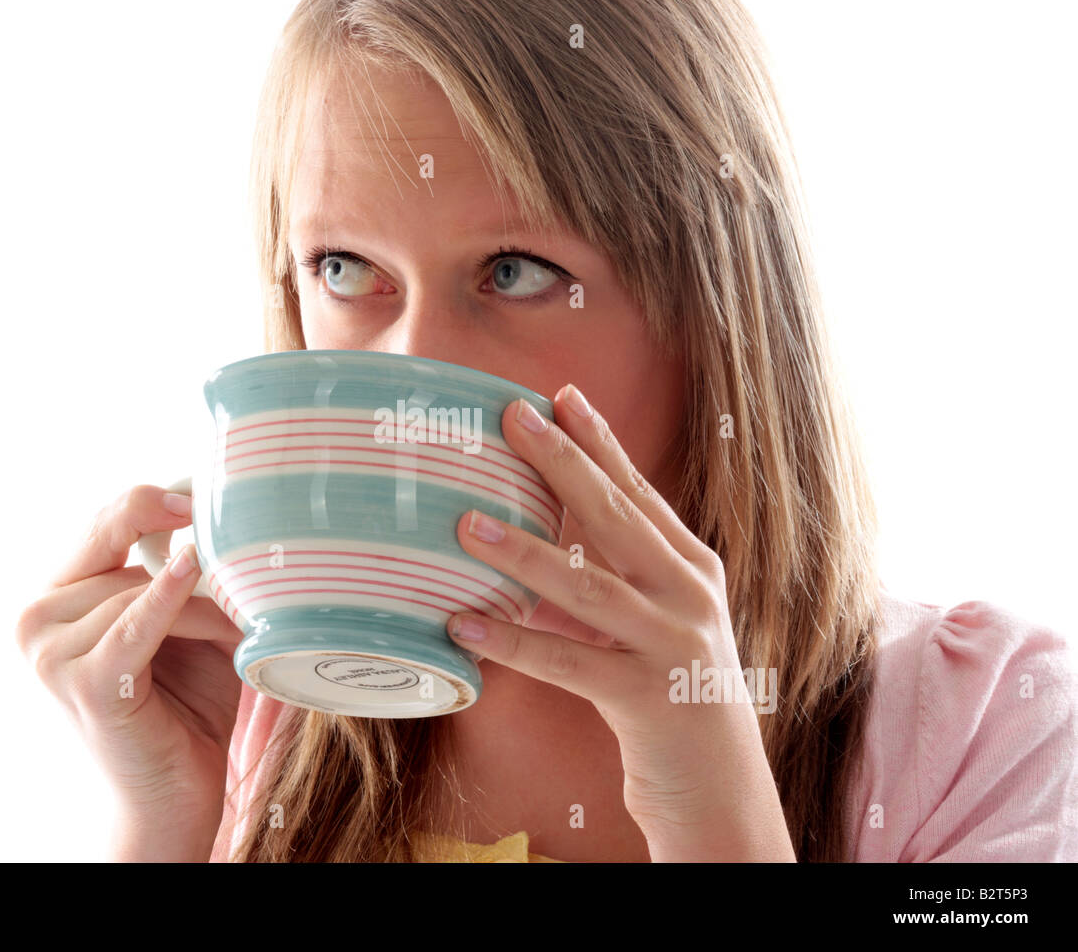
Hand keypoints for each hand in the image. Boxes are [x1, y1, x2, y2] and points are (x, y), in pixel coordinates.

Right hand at [15, 485, 243, 825]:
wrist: (173, 796)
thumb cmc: (182, 706)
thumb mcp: (180, 626)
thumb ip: (179, 577)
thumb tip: (212, 522)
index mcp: (52, 599)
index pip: (99, 528)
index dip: (145, 503)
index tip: (196, 497)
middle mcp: (35, 621)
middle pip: (119, 555)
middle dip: (185, 560)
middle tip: (236, 554)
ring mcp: (50, 655)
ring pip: (138, 591)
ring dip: (203, 606)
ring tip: (239, 631)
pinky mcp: (85, 684)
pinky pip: (133, 624)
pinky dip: (166, 599)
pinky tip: (193, 571)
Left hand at [445, 386, 795, 860]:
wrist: (720, 788)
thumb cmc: (672, 695)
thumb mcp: (652, 623)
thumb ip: (608, 579)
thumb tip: (533, 540)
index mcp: (692, 569)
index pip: (639, 492)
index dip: (600, 442)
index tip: (560, 395)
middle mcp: (690, 596)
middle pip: (617, 517)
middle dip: (563, 463)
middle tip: (513, 417)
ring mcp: (674, 644)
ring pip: (590, 586)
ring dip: (524, 552)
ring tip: (466, 523)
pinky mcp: (649, 698)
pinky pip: (569, 663)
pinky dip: (513, 643)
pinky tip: (464, 626)